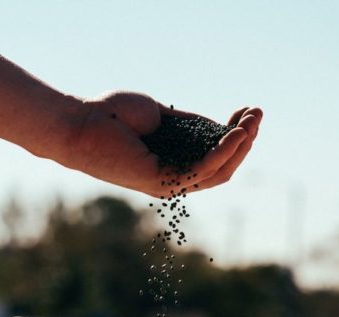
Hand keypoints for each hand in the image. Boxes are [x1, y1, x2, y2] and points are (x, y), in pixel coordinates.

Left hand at [50, 91, 261, 196]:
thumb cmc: (111, 115)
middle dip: (245, 141)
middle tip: (257, 114)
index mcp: (173, 163)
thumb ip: (187, 125)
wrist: (80, 122)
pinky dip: (223, 152)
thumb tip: (217, 126)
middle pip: (223, 167)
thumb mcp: (158, 115)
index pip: (215, 157)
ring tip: (253, 121)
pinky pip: (202, 170)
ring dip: (240, 145)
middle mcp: (174, 178)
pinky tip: (236, 134)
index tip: (246, 111)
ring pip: (219, 171)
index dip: (235, 136)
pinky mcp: (163, 182)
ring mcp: (169, 183)